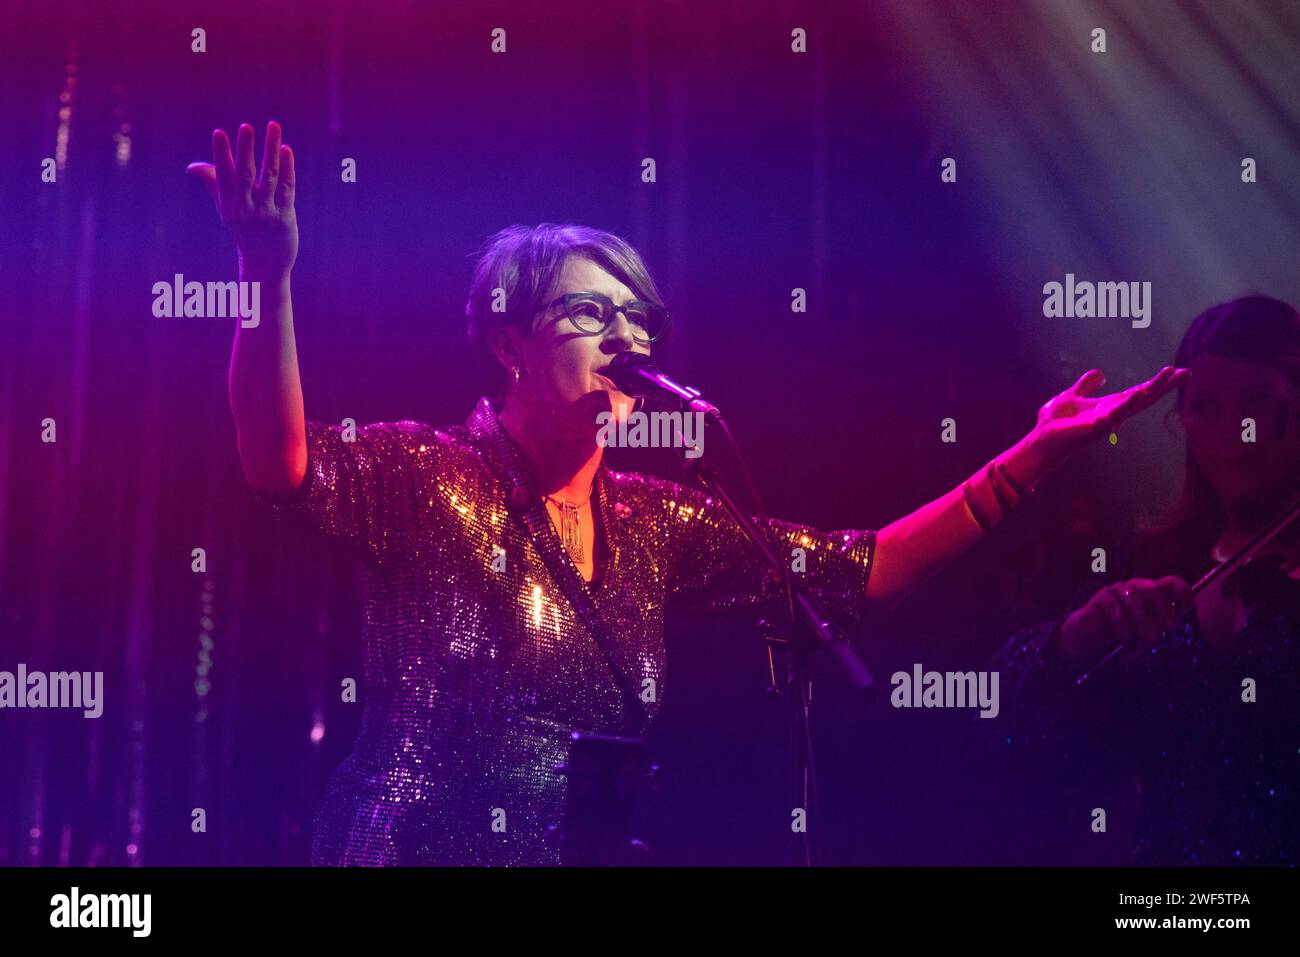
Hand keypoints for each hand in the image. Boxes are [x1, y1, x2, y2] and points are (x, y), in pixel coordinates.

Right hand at [187, 121, 297, 280]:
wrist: (265, 265)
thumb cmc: (244, 231)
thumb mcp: (226, 209)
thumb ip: (214, 183)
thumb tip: (192, 166)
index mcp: (228, 204)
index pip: (223, 175)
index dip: (221, 154)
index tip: (219, 133)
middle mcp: (245, 208)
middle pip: (245, 175)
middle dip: (245, 150)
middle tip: (245, 127)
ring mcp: (266, 214)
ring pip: (270, 177)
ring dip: (271, 150)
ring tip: (274, 127)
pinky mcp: (285, 218)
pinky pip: (287, 189)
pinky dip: (288, 169)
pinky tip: (286, 150)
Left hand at [1029, 366, 1187, 472]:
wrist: (1041, 438)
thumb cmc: (1056, 422)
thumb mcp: (1072, 395)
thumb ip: (1086, 385)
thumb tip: (1101, 373)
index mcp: (1110, 405)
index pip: (1140, 391)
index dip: (1158, 382)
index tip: (1177, 370)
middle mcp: (1114, 413)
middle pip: (1145, 397)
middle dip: (1165, 385)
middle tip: (1186, 372)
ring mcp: (1107, 421)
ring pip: (1136, 403)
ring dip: (1153, 389)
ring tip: (1170, 374)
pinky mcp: (1096, 427)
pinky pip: (1116, 414)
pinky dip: (1128, 404)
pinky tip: (1141, 392)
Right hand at [1055, 576, 1192, 664]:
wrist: (1090, 635)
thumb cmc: (1123, 631)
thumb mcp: (1147, 628)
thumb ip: (1162, 623)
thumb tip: (1175, 622)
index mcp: (1151, 591)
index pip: (1172, 583)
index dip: (1182, 594)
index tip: (1182, 613)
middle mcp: (1136, 587)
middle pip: (1157, 588)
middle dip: (1163, 609)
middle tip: (1165, 629)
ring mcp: (1118, 589)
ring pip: (1136, 599)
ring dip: (1143, 622)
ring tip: (1144, 639)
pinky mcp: (1102, 598)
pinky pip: (1116, 609)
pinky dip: (1123, 627)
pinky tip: (1124, 639)